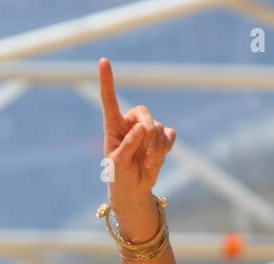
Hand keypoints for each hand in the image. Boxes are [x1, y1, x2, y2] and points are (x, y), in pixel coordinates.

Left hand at [99, 58, 174, 202]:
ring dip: (157, 146)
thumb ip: (128, 145)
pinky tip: (158, 157)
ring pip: (159, 126)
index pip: (109, 100)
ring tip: (149, 161)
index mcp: (113, 126)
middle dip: (149, 130)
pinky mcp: (161, 139)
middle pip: (144, 112)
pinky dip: (167, 147)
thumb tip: (142, 128)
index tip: (103, 61)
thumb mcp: (118, 164)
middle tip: (148, 151)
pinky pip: (170, 134)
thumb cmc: (119, 177)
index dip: (107, 81)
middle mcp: (130, 123)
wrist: (133, 191)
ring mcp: (147, 130)